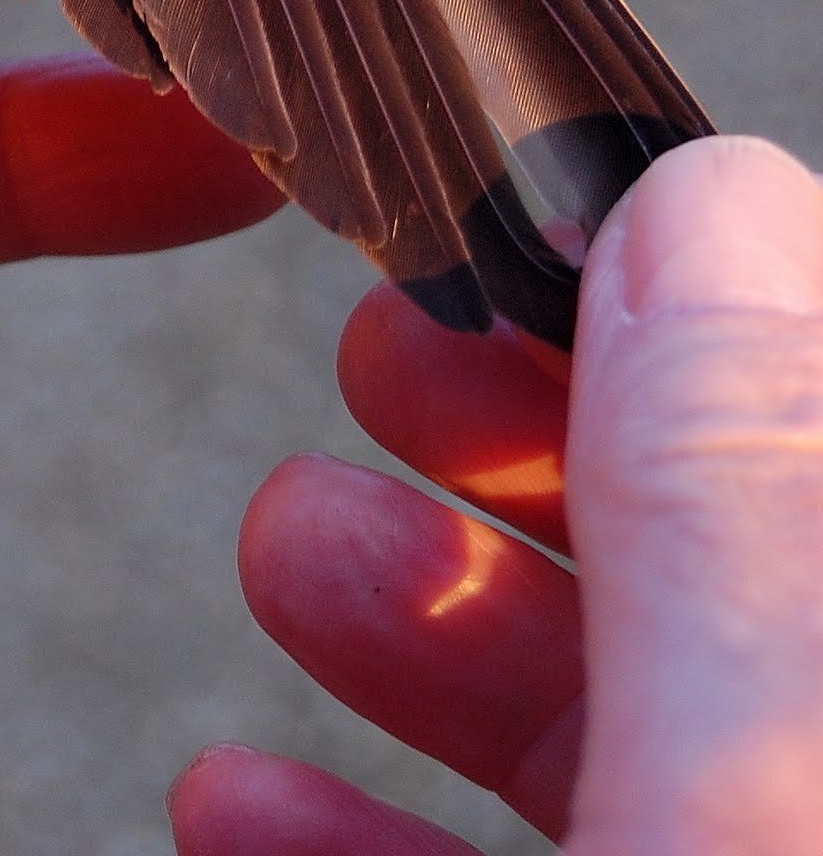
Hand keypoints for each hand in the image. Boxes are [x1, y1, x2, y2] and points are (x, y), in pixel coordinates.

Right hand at [169, 135, 822, 854]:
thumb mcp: (755, 807)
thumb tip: (706, 201)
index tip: (520, 216)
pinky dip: (370, 831)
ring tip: (284, 536)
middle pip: (731, 562)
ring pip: (629, 730)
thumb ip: (734, 495)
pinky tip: (239, 794)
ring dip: (425, 618)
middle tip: (380, 351)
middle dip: (526, 440)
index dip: (696, 305)